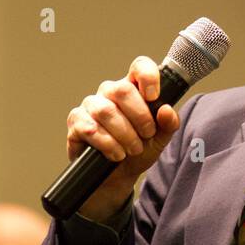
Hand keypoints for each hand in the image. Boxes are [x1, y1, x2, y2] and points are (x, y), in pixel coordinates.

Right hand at [65, 56, 180, 222]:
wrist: (118, 176)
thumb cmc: (138, 151)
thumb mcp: (160, 140)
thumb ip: (168, 124)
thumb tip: (167, 110)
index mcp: (133, 88)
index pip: (139, 67)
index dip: (148, 77)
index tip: (154, 97)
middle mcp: (110, 92)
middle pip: (122, 90)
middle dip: (140, 117)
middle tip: (147, 135)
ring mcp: (91, 106)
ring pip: (106, 111)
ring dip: (125, 134)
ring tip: (133, 149)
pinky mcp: (76, 122)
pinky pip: (91, 129)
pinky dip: (108, 145)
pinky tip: (116, 154)